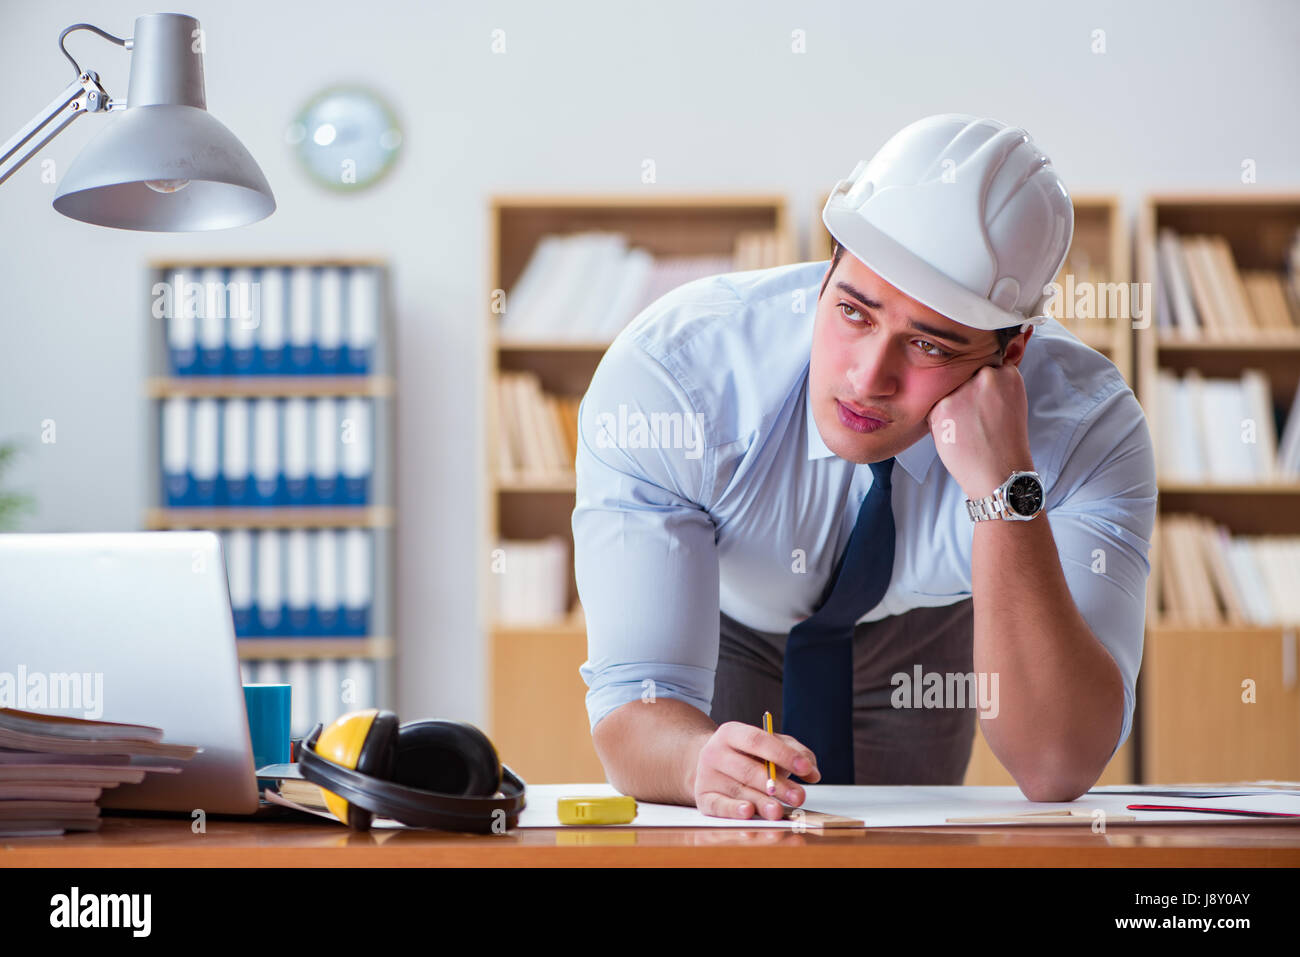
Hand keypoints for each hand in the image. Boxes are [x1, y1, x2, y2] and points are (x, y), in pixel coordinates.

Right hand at [691, 721, 819, 819]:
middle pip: (749, 769)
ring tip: (778, 811)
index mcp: (731, 732)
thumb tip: (813, 772)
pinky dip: (733, 810)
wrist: (710, 765)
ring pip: (738, 790)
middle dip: (777, 784)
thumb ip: (795, 753)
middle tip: (799, 797)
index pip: (758, 741)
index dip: (782, 754)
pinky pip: (718, 805)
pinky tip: (748, 812)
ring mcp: (706, 775)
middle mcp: (715, 752)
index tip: (804, 768)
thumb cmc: (746, 755)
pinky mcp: (702, 797)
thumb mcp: (770, 746)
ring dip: (761, 802)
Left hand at [926, 361, 1033, 499]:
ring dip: (950, 408)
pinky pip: (934, 408)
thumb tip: (971, 374)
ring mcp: (964, 390)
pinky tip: (956, 435)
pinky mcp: (943, 405)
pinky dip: (940, 422)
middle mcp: (987, 377)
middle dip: (964, 395)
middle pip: (963, 378)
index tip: (984, 405)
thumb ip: (994, 386)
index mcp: (1008, 374)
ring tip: (967, 430)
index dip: (980, 390)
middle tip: (974, 420)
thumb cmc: (1004, 445)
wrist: (998, 474)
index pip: (983, 369)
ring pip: (947, 392)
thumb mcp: (1010, 404)